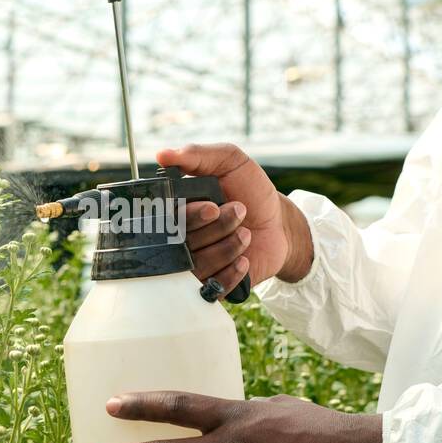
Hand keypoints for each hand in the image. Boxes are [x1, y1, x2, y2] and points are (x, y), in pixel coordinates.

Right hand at [157, 143, 313, 291]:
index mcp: (177, 209)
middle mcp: (179, 238)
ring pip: (198, 264)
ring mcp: (194, 264)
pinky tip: (245, 259)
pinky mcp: (211, 285)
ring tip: (246, 234)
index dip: (189, 216)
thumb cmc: (251, 190)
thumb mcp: (230, 162)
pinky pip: (211, 287)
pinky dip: (230, 273)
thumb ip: (197, 155)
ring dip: (228, 247)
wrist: (279, 223)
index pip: (166, 219)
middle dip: (217, 226)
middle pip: (182, 243)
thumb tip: (162, 155)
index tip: (213, 207)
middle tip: (240, 211)